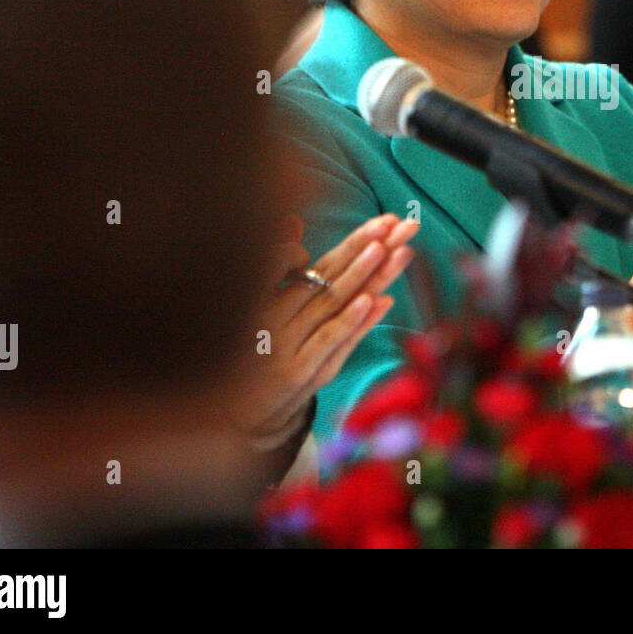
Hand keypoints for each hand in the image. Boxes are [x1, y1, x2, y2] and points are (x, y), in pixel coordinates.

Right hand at [233, 212, 418, 448]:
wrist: (230, 412)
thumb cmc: (250, 353)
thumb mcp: (260, 309)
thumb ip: (278, 265)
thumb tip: (294, 221)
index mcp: (275, 295)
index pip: (323, 261)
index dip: (355, 240)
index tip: (384, 221)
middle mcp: (279, 314)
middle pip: (332, 273)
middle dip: (370, 245)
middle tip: (401, 223)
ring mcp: (288, 343)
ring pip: (333, 301)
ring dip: (364, 274)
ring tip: (390, 247)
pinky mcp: (298, 372)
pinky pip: (329, 341)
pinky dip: (352, 320)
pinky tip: (374, 300)